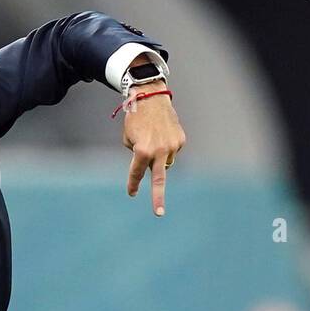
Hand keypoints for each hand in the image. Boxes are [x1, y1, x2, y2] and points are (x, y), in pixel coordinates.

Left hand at [122, 83, 185, 215]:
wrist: (151, 96)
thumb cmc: (135, 119)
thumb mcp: (128, 139)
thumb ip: (137, 156)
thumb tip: (150, 166)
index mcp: (142, 151)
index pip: (137, 173)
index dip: (133, 184)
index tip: (132, 193)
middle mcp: (159, 151)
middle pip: (159, 180)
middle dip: (158, 198)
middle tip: (158, 213)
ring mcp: (172, 146)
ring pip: (165, 162)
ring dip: (159, 158)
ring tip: (153, 139)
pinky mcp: (180, 140)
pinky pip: (172, 151)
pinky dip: (166, 146)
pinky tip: (162, 134)